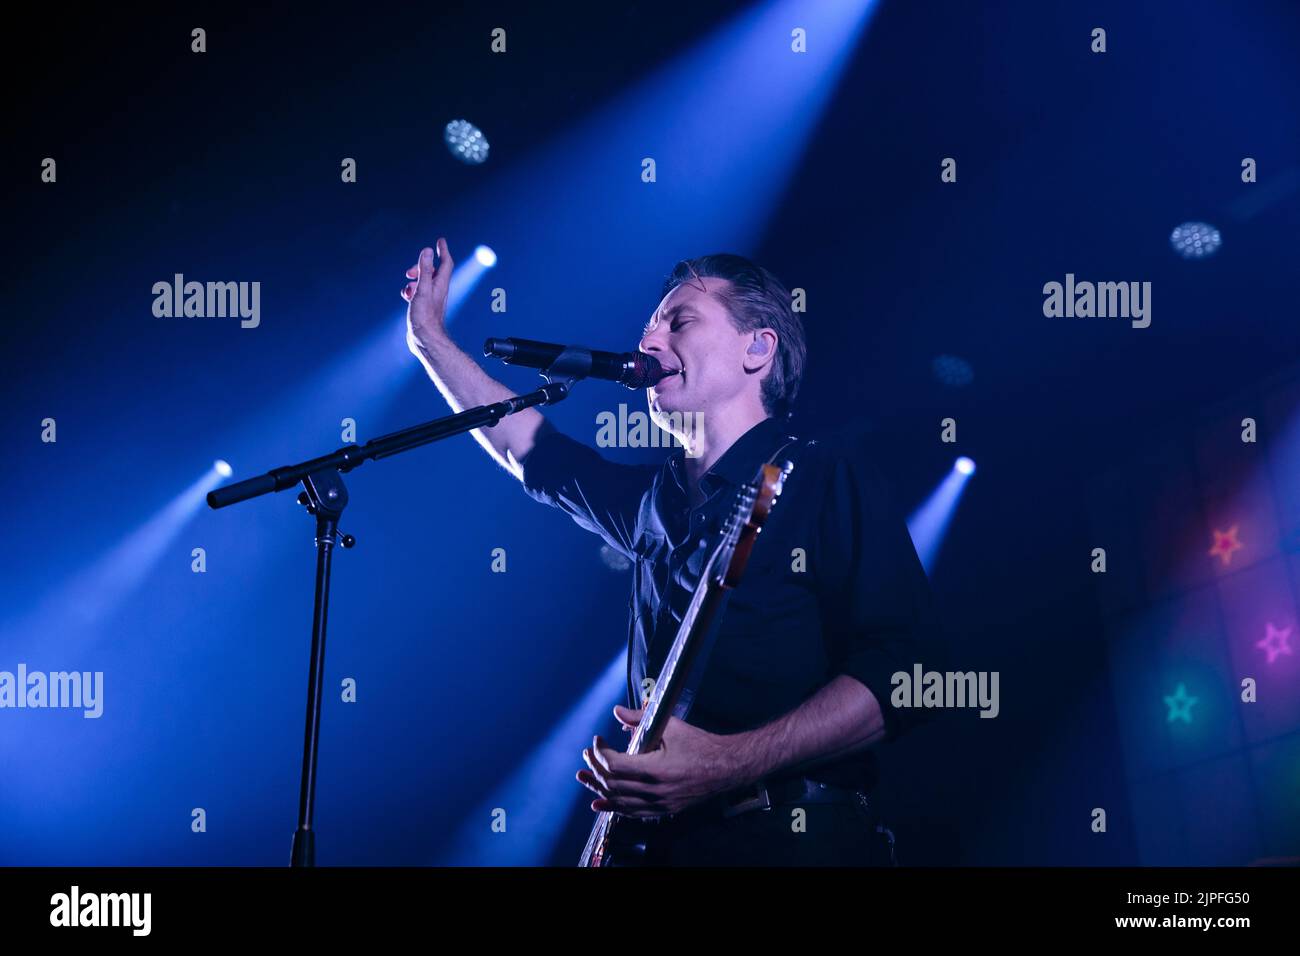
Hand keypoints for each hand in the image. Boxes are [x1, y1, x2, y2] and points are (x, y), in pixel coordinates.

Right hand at [402, 238, 453, 355]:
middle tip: (410, 272)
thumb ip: (424, 270)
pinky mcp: (424, 307)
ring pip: (423, 282)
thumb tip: (427, 251)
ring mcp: (431, 299)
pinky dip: (411, 291)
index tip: (440, 240)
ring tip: (408, 289)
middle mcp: (438, 291)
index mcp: (440, 285)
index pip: (446, 263)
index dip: (443, 251)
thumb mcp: (422, 290)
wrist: (424, 340)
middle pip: (431, 271)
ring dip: (414, 280)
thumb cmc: (424, 318)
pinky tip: (407, 297)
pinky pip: (417, 292)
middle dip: (420, 267)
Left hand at [576, 705, 753, 816]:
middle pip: (612, 784)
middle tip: (588, 754)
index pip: (614, 765)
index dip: (600, 753)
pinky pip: (631, 812)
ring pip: (618, 801)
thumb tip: (617, 711)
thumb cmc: (701, 745)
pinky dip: (614, 806)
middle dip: (595, 768)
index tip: (597, 740)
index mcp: (655, 770)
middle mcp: (654, 791)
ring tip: (584, 777)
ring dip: (598, 788)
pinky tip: (600, 802)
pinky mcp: (663, 810)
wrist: (726, 768)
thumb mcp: (671, 727)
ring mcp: (658, 804)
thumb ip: (641, 719)